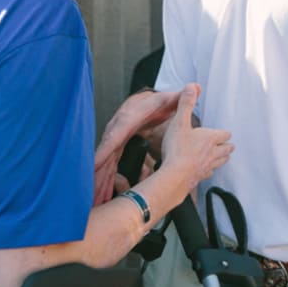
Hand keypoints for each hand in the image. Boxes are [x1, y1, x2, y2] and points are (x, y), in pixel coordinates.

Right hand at [94, 89, 180, 204]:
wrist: (142, 104)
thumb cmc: (152, 103)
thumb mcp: (166, 100)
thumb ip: (180, 98)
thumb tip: (194, 87)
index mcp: (127, 121)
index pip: (114, 137)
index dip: (103, 151)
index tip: (94, 164)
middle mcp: (117, 132)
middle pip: (105, 155)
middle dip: (98, 174)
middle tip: (93, 191)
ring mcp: (115, 142)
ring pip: (105, 164)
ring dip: (99, 182)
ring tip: (96, 199)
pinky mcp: (117, 150)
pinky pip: (109, 167)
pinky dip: (105, 180)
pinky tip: (102, 196)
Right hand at [159, 84, 230, 188]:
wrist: (175, 175)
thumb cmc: (177, 148)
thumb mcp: (180, 122)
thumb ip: (186, 104)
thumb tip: (192, 86)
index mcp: (210, 138)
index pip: (224, 134)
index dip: (224, 133)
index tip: (224, 133)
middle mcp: (213, 153)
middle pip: (226, 150)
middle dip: (227, 147)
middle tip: (228, 145)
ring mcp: (208, 166)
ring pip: (221, 162)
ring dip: (222, 158)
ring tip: (223, 157)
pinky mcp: (201, 177)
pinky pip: (209, 173)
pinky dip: (209, 170)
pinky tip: (206, 170)